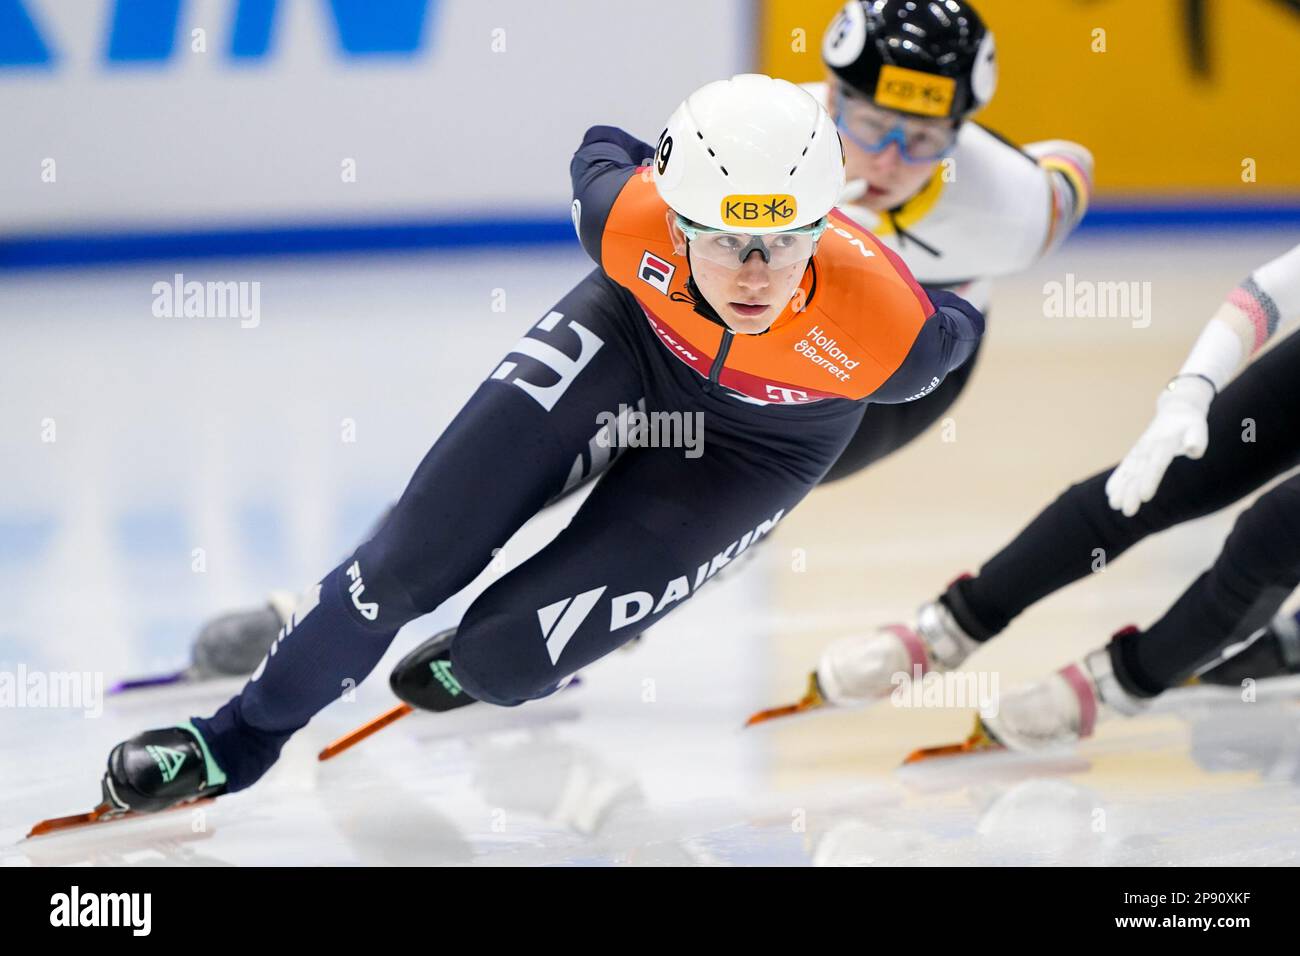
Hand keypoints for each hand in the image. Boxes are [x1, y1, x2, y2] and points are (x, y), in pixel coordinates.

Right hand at [1105, 376, 1213, 516]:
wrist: (1176, 411)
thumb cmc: (1190, 424)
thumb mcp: (1198, 426)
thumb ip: (1196, 438)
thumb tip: (1193, 450)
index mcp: (1164, 443)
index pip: (1156, 464)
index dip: (1150, 480)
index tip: (1144, 497)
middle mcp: (1148, 448)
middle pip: (1139, 473)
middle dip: (1131, 492)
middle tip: (1127, 511)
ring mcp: (1140, 451)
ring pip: (1129, 472)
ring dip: (1121, 489)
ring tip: (1114, 505)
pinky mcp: (1136, 455)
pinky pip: (1125, 468)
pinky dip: (1117, 479)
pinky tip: (1111, 494)